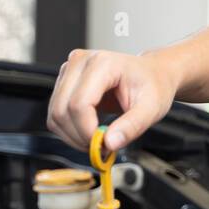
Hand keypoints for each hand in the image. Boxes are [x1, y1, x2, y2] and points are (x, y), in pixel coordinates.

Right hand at [46, 48, 180, 154]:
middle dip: (80, 137)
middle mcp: (80, 62)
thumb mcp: (151, 108)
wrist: (151, 74)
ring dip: (72, 136)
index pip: (79, 104)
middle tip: (102, 146)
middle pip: (62, 110)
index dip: (87, 131)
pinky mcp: (64, 82)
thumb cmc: (153, 85)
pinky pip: (55, 114)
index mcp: (103, 63)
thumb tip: (109, 143)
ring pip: (55, 114)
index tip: (104, 145)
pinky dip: (69, 130)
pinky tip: (89, 130)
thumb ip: (131, 127)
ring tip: (98, 139)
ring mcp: (69, 70)